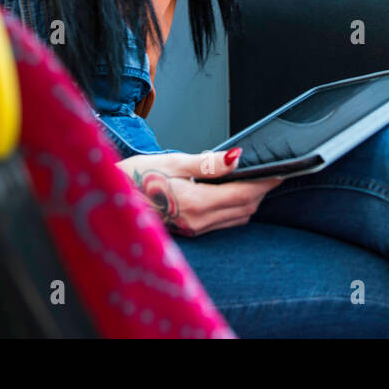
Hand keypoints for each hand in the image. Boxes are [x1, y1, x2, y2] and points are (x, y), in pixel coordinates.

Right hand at [116, 148, 284, 236]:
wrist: (108, 196)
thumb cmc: (134, 176)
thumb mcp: (171, 162)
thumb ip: (208, 163)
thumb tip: (236, 158)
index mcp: (195, 203)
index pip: (244, 194)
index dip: (265, 183)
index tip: (280, 172)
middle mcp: (197, 221)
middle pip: (244, 208)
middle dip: (261, 191)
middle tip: (272, 173)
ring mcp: (193, 229)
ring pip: (236, 218)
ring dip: (249, 201)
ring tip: (256, 181)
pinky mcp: (188, 230)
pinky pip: (222, 222)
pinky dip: (235, 208)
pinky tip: (232, 193)